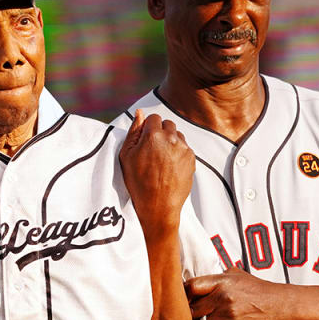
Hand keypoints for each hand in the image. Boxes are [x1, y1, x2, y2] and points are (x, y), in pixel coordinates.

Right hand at [119, 109, 192, 228]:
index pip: (154, 118)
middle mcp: (171, 139)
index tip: (144, 140)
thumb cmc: (138, 182)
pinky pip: (185, 148)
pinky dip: (178, 153)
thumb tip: (139, 112)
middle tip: (152, 150)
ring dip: (170, 142)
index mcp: (153, 136)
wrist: (158, 206)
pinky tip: (169, 167)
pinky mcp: (192, 159)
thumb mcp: (127, 156)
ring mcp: (184, 149)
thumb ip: (133, 131)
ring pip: (177, 136)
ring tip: (161, 160)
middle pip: (168, 124)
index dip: (147, 128)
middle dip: (160, 133)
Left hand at [188, 267, 291, 319]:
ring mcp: (228, 315)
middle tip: (183, 319)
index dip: (182, 294)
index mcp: (222, 281)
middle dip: (187, 315)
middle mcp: (223, 297)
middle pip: (192, 308)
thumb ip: (219, 275)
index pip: (191, 286)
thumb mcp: (239, 275)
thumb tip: (202, 275)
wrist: (281, 305)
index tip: (180, 300)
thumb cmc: (259, 289)